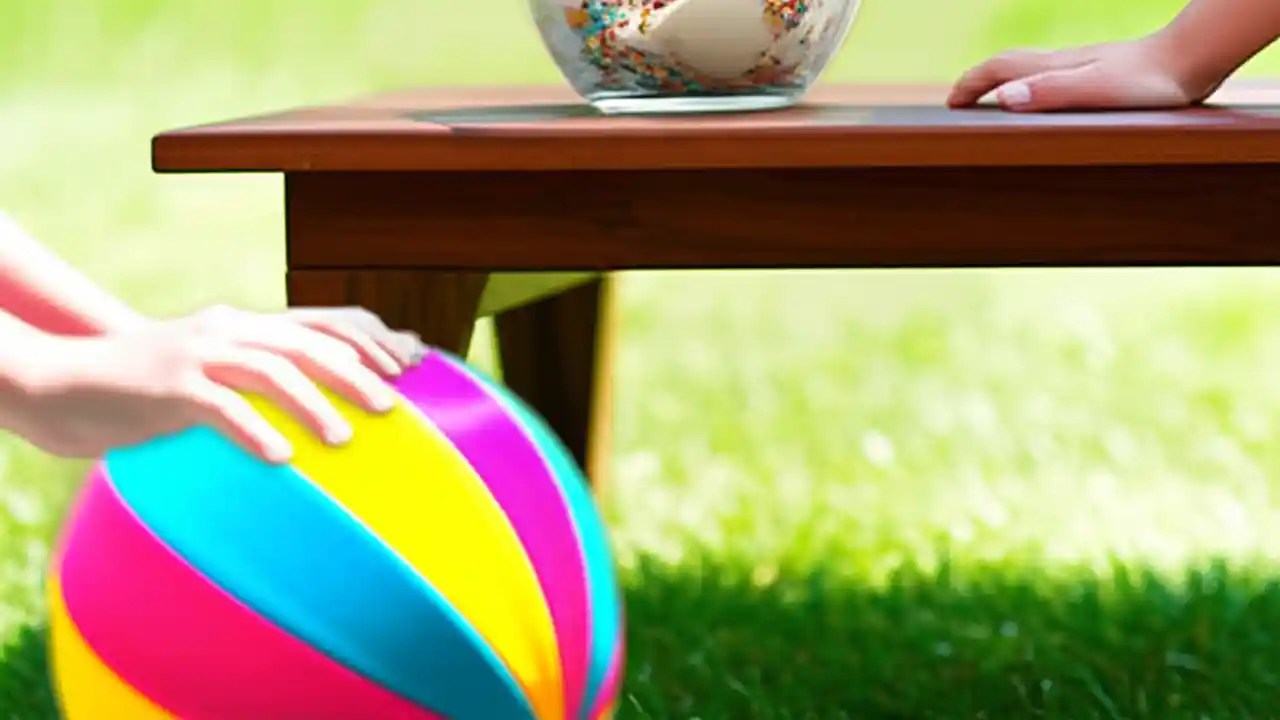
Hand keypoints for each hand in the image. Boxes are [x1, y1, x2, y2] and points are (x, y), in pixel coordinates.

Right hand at [8, 305, 401, 462]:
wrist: (69, 383)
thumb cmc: (156, 390)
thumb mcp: (216, 371)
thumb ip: (267, 376)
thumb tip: (332, 404)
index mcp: (247, 325)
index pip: (323, 319)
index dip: (369, 338)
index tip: (407, 364)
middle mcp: (229, 329)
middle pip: (306, 343)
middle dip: (355, 372)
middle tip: (392, 409)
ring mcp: (197, 354)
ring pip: (270, 368)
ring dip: (313, 403)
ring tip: (344, 439)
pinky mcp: (168, 387)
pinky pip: (219, 406)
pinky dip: (253, 429)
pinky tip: (279, 457)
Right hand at [947, 34, 1217, 112]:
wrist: (1193, 58)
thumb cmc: (1150, 82)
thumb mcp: (1096, 91)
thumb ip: (1051, 93)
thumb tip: (1005, 99)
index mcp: (1055, 67)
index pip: (998, 69)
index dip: (970, 85)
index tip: (950, 104)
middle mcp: (1064, 62)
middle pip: (1008, 65)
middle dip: (979, 81)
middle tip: (960, 102)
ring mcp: (1082, 66)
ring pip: (1029, 70)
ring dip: (1003, 83)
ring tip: (992, 103)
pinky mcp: (1101, 73)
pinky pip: (1051, 78)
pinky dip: (1032, 87)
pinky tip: (1046, 101)